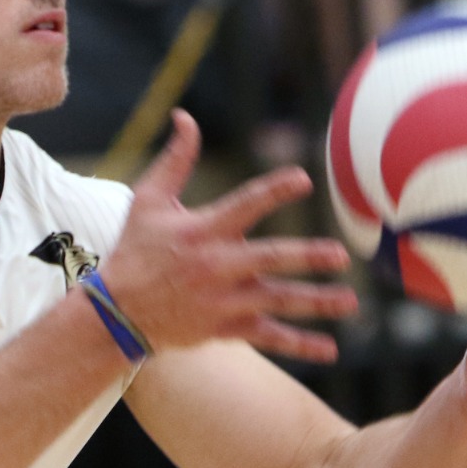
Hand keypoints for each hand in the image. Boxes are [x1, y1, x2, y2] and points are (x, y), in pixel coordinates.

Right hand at [99, 110, 358, 360]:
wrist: (117, 312)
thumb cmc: (136, 250)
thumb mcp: (147, 200)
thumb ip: (175, 159)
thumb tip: (186, 116)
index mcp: (203, 231)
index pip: (245, 205)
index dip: (274, 191)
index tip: (303, 180)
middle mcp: (217, 266)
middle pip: (270, 259)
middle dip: (305, 257)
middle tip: (339, 255)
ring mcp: (223, 300)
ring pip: (277, 301)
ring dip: (315, 302)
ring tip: (349, 302)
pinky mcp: (225, 327)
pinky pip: (268, 337)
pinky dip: (299, 345)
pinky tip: (330, 351)